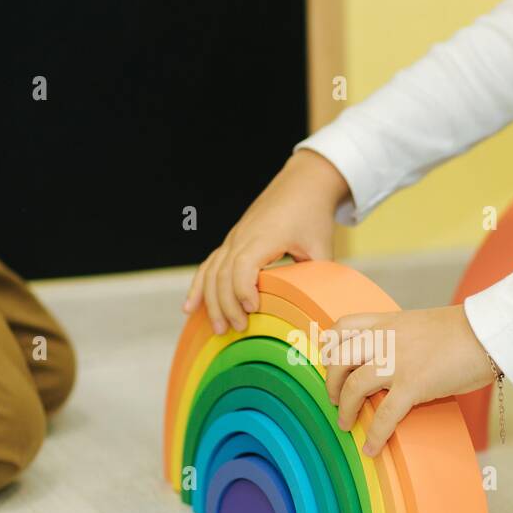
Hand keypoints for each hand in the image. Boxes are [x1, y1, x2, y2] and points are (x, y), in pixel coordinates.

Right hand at [184, 149, 349, 333]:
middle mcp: (242, 237)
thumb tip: (319, 307)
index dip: (242, 290)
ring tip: (218, 328)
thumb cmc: (313, 214)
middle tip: (236, 329)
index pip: (241, 266)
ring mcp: (234, 238)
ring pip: (211, 272)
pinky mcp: (232, 241)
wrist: (303, 183)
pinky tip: (190, 308)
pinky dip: (199, 287)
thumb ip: (318, 276)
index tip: (253, 309)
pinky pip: (209, 265)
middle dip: (225, 305)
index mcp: (263, 236)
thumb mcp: (322, 245)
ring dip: (211, 302)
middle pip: (221, 274)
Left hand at [326, 305, 496, 455]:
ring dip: (346, 409)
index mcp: (387, 321)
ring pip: (354, 387)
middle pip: (338, 359)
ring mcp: (397, 362)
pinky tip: (371, 448)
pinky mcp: (414, 385)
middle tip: (335, 399)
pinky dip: (375, 435)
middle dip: (332, 383)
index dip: (330, 347)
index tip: (331, 364)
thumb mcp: (421, 325)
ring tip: (346, 424)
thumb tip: (396, 360)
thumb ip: (401, 338)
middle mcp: (385, 339)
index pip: (342, 327)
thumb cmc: (464, 331)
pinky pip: (384, 415)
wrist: (489, 332)